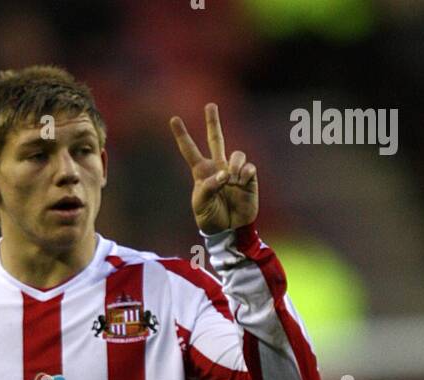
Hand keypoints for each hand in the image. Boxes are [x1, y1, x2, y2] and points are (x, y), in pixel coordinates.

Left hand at [170, 103, 257, 234]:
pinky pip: (249, 167)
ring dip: (234, 166)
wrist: (229, 231)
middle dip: (213, 122)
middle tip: (210, 105)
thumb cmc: (211, 219)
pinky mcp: (249, 179)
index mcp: (202, 173)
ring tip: (231, 182)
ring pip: (236, 154)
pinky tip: (241, 183)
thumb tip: (224, 174)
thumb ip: (208, 187)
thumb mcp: (201, 206)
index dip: (182, 136)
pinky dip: (244, 174)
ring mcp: (234, 172)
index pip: (190, 151)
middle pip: (216, 139)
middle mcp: (218, 168)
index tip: (174, 119)